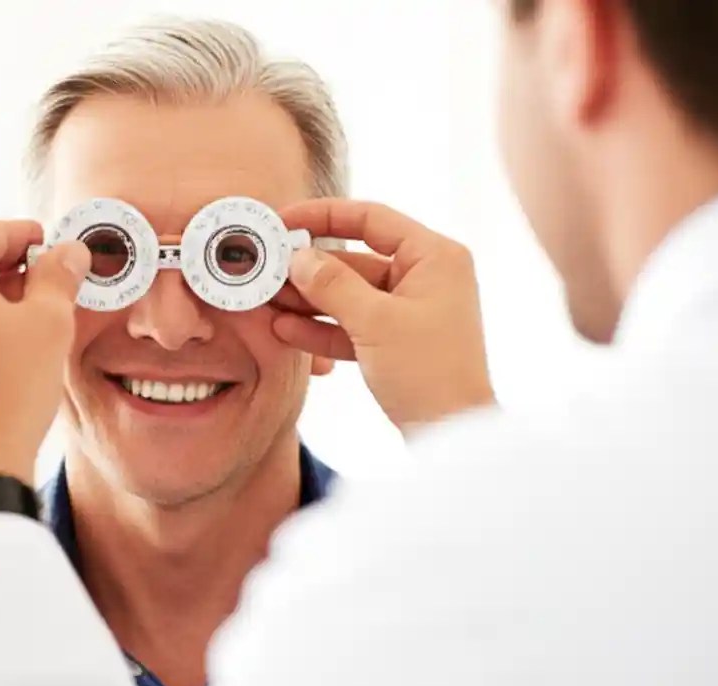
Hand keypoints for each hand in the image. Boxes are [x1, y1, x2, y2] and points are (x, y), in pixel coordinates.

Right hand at [271, 199, 494, 431]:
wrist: (453, 437)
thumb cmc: (429, 373)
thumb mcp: (374, 322)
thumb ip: (332, 284)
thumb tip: (297, 256)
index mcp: (434, 257)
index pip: (371, 218)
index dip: (322, 215)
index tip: (282, 220)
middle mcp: (425, 277)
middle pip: (355, 258)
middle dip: (308, 268)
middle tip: (264, 269)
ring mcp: (410, 311)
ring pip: (349, 295)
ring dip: (308, 300)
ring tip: (266, 301)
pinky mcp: (396, 342)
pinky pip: (352, 325)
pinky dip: (322, 328)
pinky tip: (284, 331)